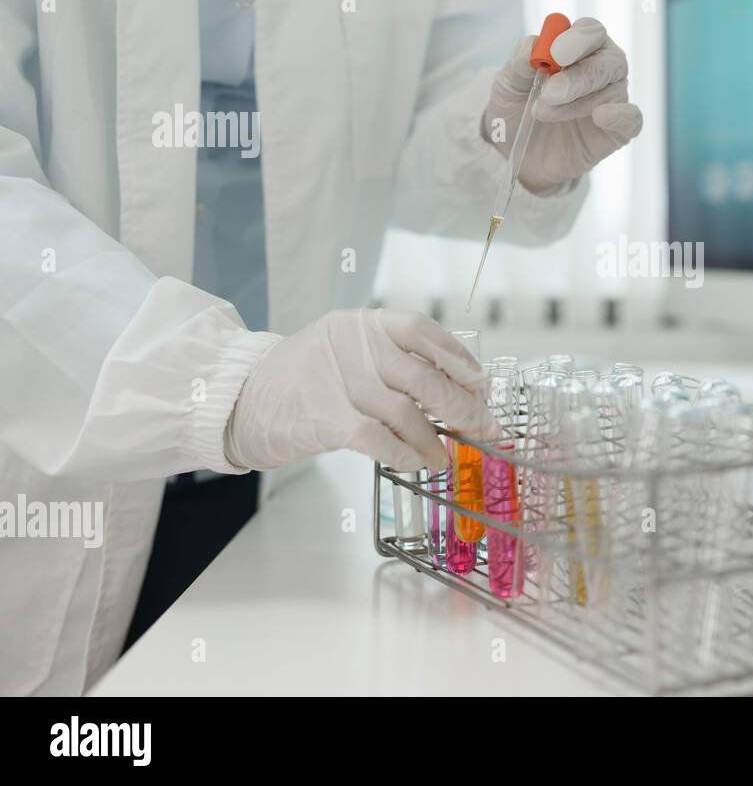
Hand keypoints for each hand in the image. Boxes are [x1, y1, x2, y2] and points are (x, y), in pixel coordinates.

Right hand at [224, 309, 490, 472]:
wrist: (237, 400)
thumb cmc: (301, 380)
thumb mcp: (344, 351)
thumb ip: (389, 361)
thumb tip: (452, 389)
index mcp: (361, 323)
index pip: (423, 331)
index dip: (458, 358)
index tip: (481, 385)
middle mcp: (352, 345)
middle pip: (423, 376)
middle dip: (462, 407)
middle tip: (483, 428)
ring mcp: (337, 380)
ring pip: (405, 411)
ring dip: (432, 440)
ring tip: (442, 458)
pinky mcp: (323, 417)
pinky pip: (377, 437)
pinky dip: (402, 452)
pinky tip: (413, 462)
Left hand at [482, 17, 642, 192]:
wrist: (519, 153)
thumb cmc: (517, 109)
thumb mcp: (507, 86)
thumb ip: (518, 64)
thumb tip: (531, 46)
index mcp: (578, 48)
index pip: (590, 32)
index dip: (577, 40)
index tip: (555, 53)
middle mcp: (602, 69)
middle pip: (609, 60)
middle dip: (579, 75)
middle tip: (549, 93)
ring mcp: (612, 100)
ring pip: (612, 90)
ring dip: (577, 102)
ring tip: (542, 113)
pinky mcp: (617, 131)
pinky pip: (632, 119)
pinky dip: (621, 116)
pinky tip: (601, 117)